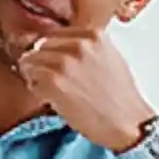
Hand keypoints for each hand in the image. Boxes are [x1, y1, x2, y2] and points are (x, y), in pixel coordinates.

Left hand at [15, 29, 154, 151]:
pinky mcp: (53, 81)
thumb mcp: (110, 58)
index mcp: (94, 35)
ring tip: (53, 91)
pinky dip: (37, 90)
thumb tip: (60, 48)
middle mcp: (79, 45)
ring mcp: (65, 62)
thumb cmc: (120, 98)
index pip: (57, 34)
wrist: (127, 124)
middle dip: (43, 62)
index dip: (53, 51)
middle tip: (53, 81)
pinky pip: (31, 80)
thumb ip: (87, 48)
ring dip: (36, 76)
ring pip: (31, 61)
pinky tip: (52, 99)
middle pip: (42, 45)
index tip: (55, 64)